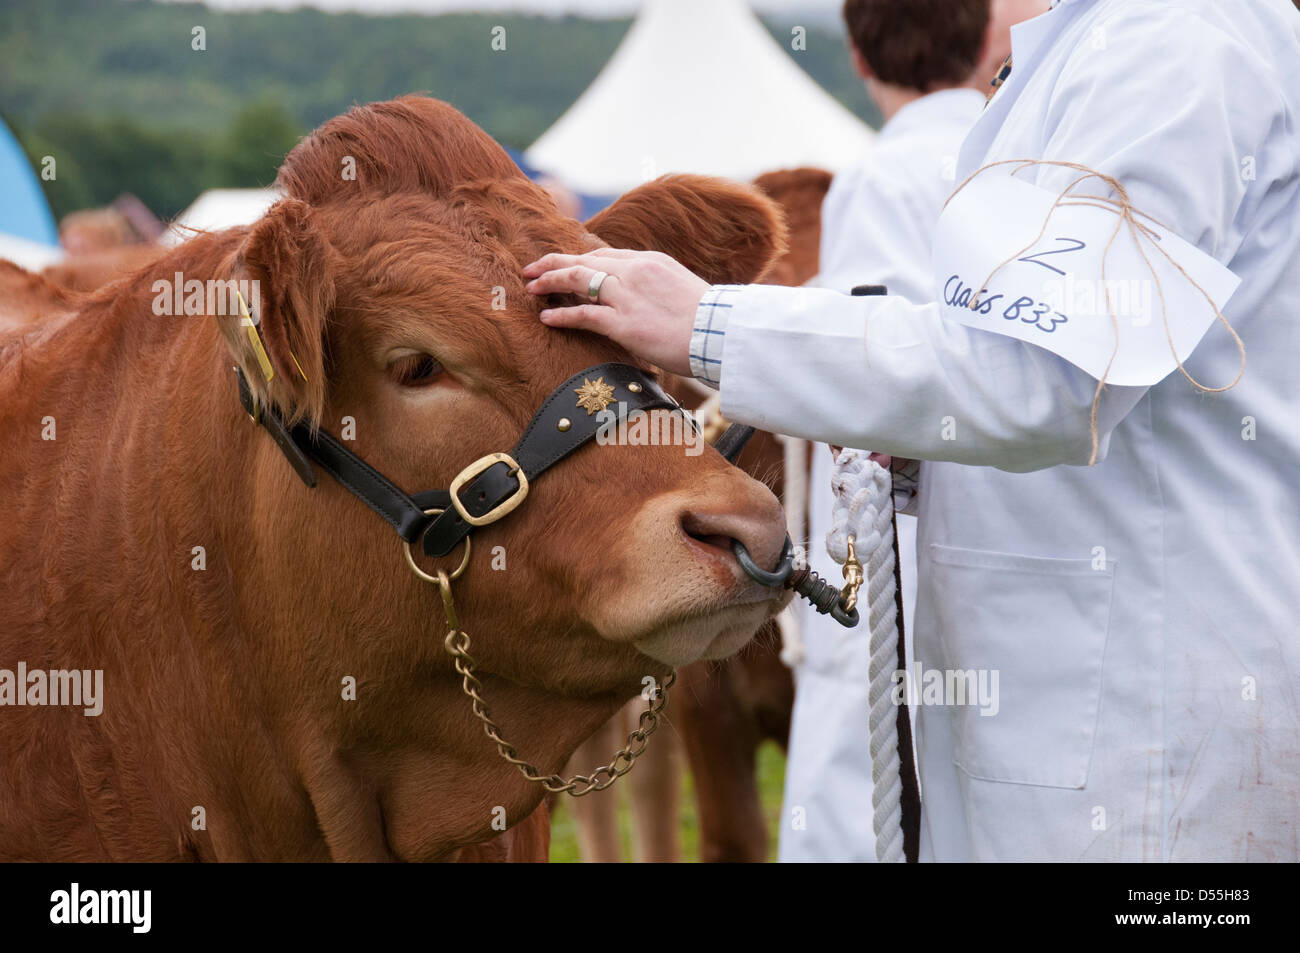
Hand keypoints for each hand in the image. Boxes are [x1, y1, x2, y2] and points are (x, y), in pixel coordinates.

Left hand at [523, 248, 708, 377]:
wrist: (720, 333)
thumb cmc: (708, 320)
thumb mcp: (683, 290)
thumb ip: (660, 288)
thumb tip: (651, 301)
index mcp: (650, 262)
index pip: (606, 254)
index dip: (579, 259)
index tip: (564, 265)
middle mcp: (634, 272)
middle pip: (584, 261)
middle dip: (553, 264)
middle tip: (531, 269)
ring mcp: (627, 296)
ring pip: (577, 280)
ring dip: (549, 282)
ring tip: (531, 287)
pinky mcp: (624, 323)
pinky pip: (583, 314)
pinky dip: (561, 315)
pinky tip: (546, 319)